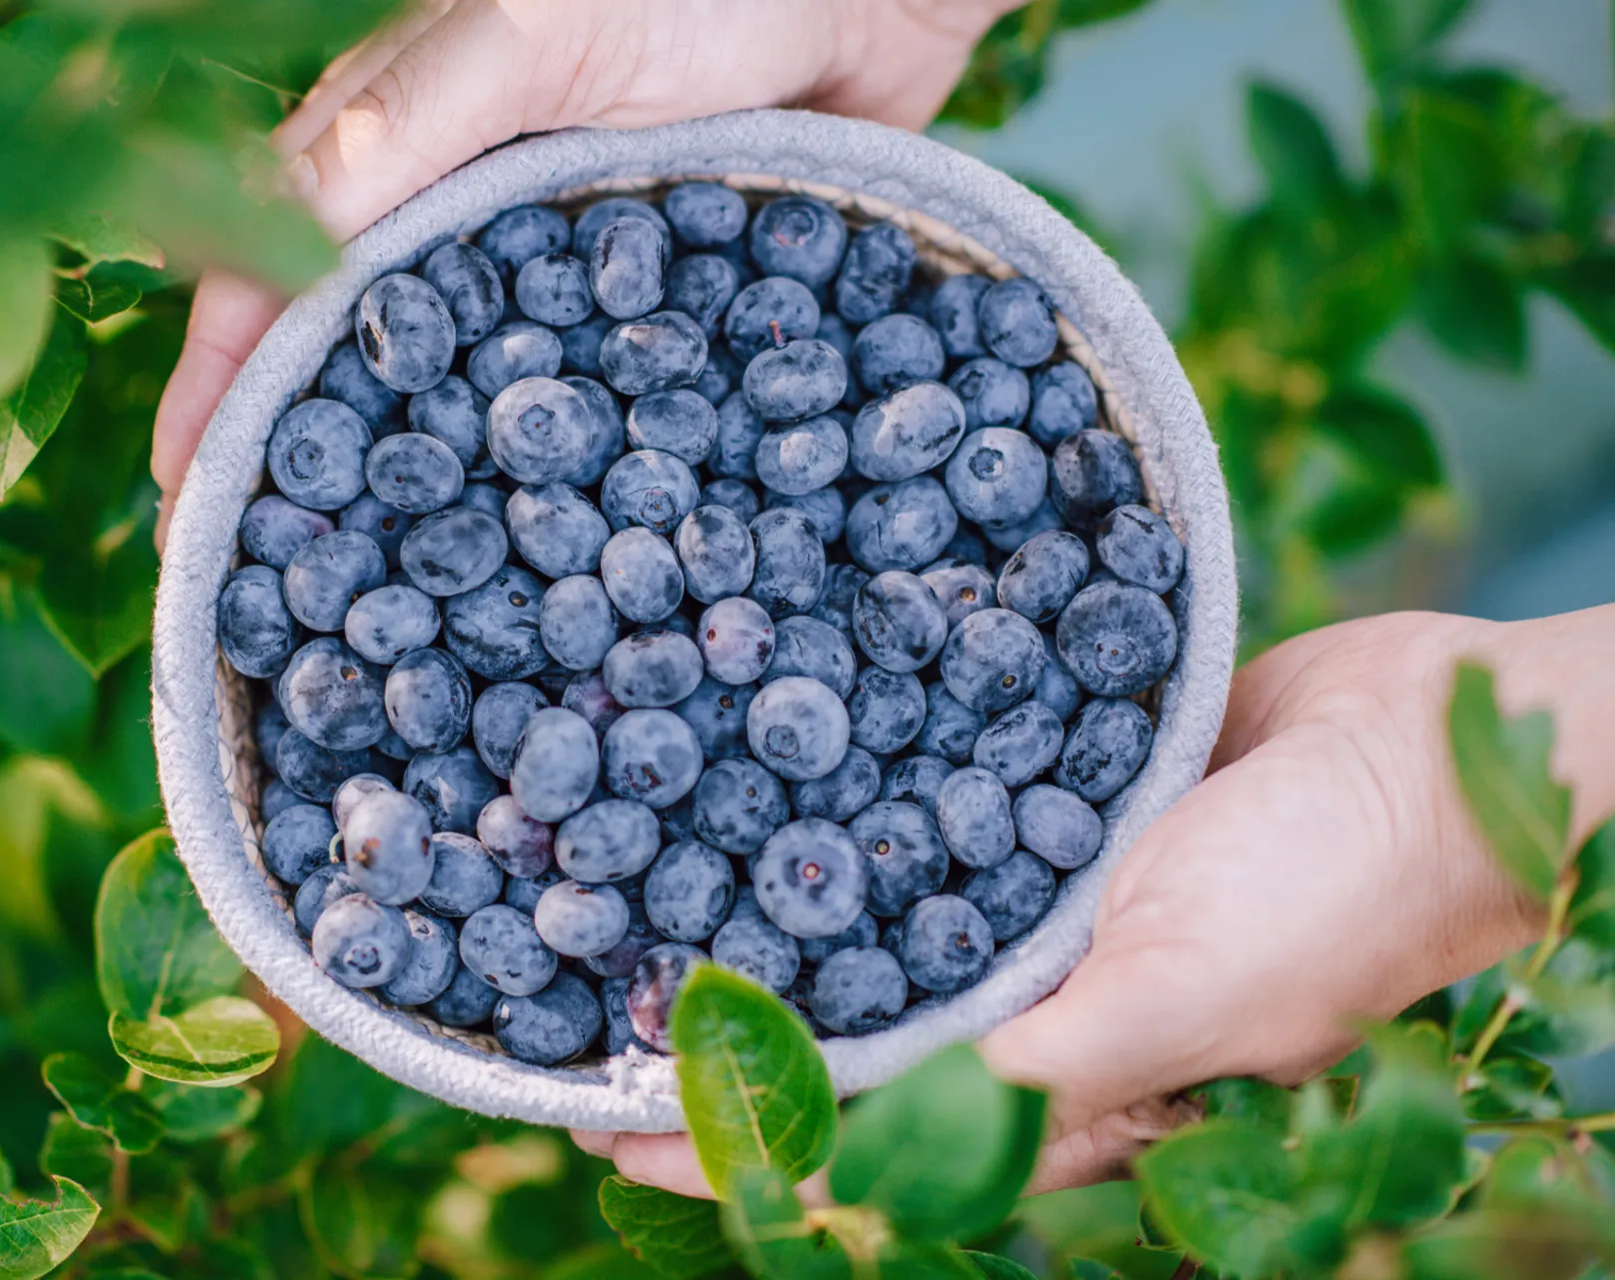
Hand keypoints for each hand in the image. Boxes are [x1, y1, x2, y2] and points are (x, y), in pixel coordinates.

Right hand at [152, 0, 1017, 543]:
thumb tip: (264, 244)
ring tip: (405, 621)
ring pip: (472, 418)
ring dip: (435, 512)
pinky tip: (559, 578)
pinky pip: (600, 424)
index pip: (272, 284)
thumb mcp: (521, 39)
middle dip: (316, 480)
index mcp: (396, 157)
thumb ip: (397, 132)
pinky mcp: (660, 322)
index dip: (223, 392)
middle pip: (361, 372)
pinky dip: (571, 495)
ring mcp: (565, 289)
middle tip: (283, 593)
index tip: (191, 504)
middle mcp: (466, 236)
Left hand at [578, 605, 1614, 1198]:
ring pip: (874, 893)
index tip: (601, 1126)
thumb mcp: (1190, 997)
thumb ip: (1047, 1069)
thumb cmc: (1335, 898)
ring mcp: (1035, 875)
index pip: (863, 1125)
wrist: (1437, 739)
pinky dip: (853, 773)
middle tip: (587, 988)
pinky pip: (930, 780)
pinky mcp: (1048, 777)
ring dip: (768, 888)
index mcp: (1057, 1068)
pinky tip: (767, 739)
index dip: (737, 1134)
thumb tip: (888, 1142)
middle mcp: (1028, 980)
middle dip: (727, 1012)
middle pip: (846, 1012)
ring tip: (641, 864)